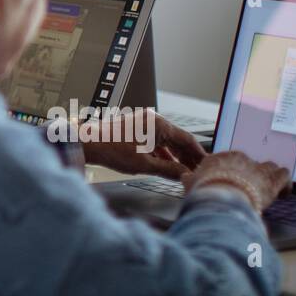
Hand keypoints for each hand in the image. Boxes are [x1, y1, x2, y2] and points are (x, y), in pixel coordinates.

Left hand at [80, 109, 206, 178]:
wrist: (88, 143)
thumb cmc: (112, 149)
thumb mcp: (145, 164)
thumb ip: (169, 170)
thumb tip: (184, 175)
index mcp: (159, 125)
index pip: (188, 139)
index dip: (199, 154)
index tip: (207, 165)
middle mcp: (154, 120)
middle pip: (178, 140)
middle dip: (188, 157)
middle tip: (197, 171)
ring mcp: (144, 123)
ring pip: (167, 141)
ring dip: (176, 156)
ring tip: (184, 171)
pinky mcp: (136, 129)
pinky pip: (156, 141)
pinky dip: (163, 153)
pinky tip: (166, 165)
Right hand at [183, 150, 291, 210]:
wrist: (221, 197)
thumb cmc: (205, 191)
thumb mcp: (191, 183)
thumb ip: (191, 179)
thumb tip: (186, 178)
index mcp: (222, 157)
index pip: (231, 160)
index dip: (233, 172)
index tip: (232, 181)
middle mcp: (242, 159)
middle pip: (251, 163)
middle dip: (251, 175)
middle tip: (249, 188)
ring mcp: (258, 168)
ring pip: (270, 166)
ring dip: (270, 176)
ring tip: (269, 187)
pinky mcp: (273, 179)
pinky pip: (285, 176)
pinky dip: (286, 185)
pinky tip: (284, 193)